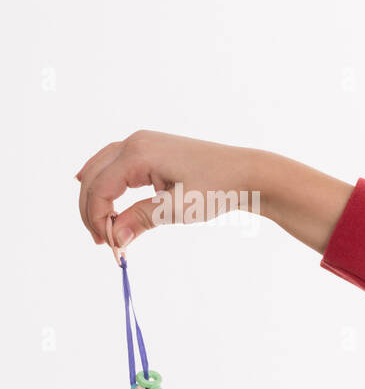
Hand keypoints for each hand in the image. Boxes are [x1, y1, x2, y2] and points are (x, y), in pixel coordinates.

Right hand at [75, 130, 258, 260]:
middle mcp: (135, 142)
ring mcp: (142, 143)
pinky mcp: (150, 150)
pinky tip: (104, 199)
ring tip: (104, 230)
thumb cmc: (219, 188)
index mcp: (138, 153)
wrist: (248, 173)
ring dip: (97, 199)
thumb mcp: (180, 208)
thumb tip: (115, 239)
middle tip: (104, 243)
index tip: (110, 246)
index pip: (100, 188)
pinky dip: (107, 185)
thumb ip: (143, 219)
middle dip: (93, 211)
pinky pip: (115, 166)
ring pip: (100, 170)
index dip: (97, 219)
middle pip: (93, 177)